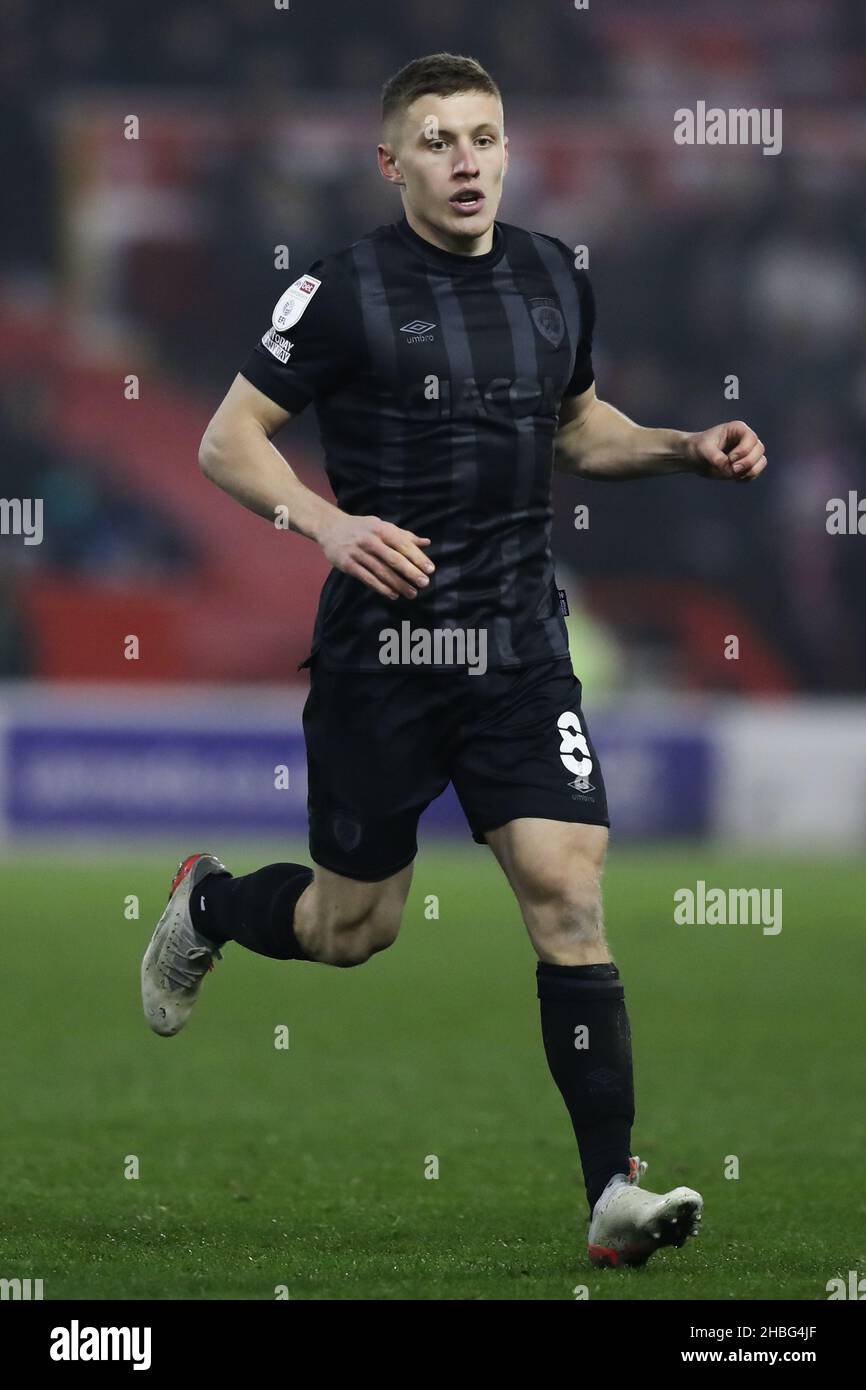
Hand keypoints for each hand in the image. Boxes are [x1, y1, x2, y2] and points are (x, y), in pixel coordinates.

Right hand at [318, 513, 434, 600]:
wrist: (330, 527)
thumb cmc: (362, 528)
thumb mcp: (382, 526)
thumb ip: (404, 535)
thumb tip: (426, 542)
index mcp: (381, 529)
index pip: (403, 545)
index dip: (418, 558)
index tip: (430, 570)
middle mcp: (370, 540)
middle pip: (394, 559)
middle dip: (411, 572)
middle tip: (424, 584)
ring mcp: (358, 553)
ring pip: (381, 571)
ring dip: (398, 584)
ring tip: (412, 593)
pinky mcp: (347, 564)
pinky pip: (367, 578)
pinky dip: (381, 587)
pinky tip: (393, 594)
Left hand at [686, 420, 766, 481]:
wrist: (694, 458)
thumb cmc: (698, 448)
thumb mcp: (703, 450)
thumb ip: (716, 458)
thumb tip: (729, 469)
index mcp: (738, 429)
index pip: (751, 438)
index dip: (743, 451)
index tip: (729, 459)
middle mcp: (746, 439)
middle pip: (759, 450)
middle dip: (747, 463)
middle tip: (732, 470)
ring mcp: (748, 452)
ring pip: (762, 461)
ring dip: (750, 471)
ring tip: (733, 475)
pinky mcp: (746, 464)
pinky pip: (756, 472)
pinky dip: (748, 478)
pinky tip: (734, 479)